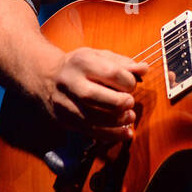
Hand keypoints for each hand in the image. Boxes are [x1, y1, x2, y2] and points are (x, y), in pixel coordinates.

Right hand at [25, 44, 148, 140]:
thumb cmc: (80, 66)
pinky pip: (89, 131)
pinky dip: (110, 135)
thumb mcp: (99, 56)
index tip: (132, 84)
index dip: (127, 81)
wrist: (47, 77)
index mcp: (81, 61)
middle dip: (118, 103)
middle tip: (130, 103)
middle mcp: (70, 82)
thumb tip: (143, 69)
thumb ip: (123, 63)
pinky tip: (124, 133)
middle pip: (94, 96)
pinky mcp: (65, 120)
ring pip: (90, 118)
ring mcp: (64, 103)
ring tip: (129, 118)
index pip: (110, 73)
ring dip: (116, 122)